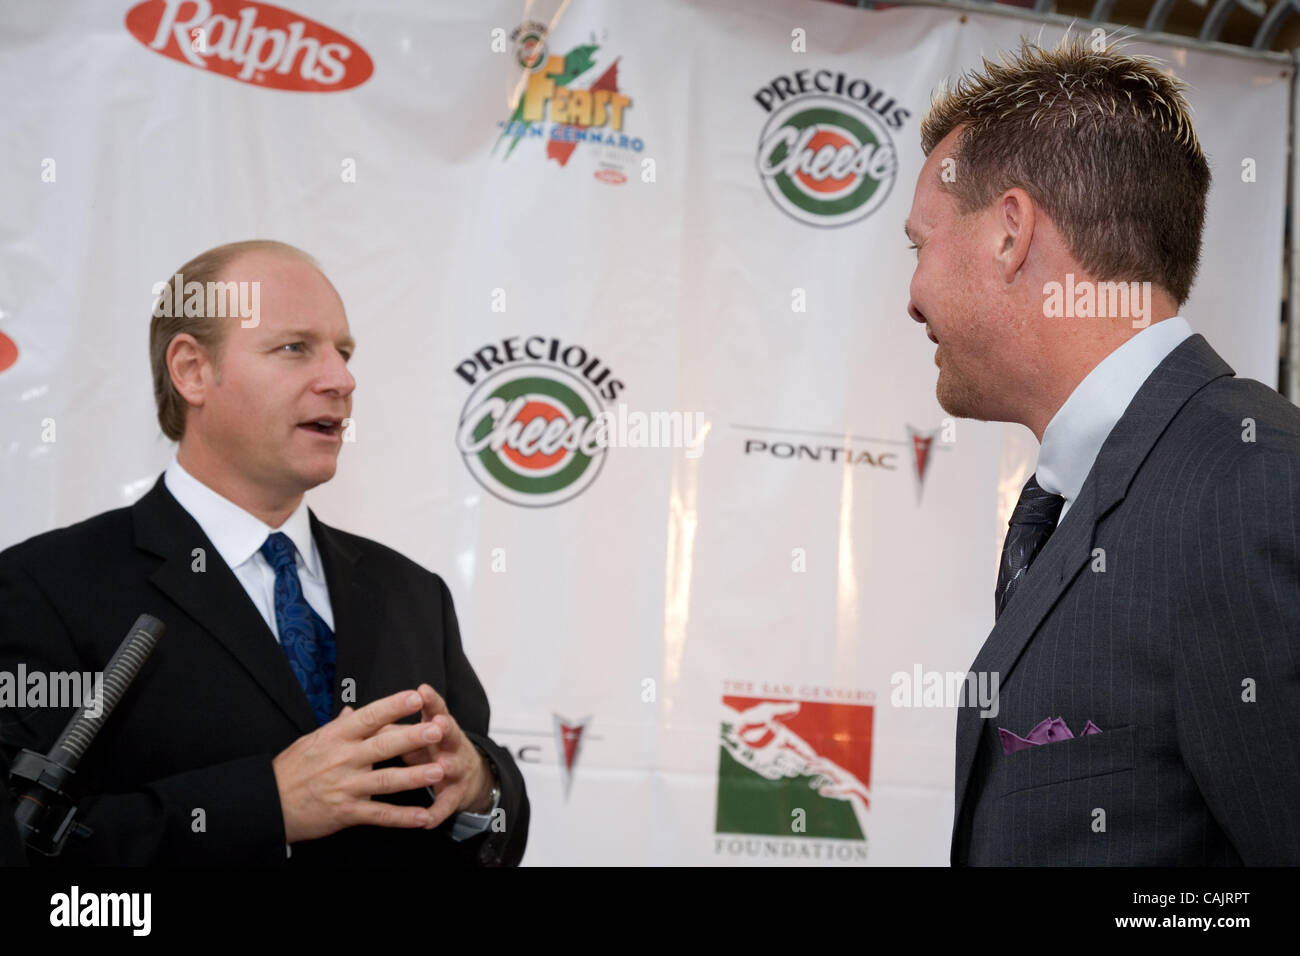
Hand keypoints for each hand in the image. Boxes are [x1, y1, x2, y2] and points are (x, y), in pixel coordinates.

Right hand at [272, 689, 449, 843]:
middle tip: (438, 730)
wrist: (268, 803)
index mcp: (336, 737)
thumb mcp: (312, 740)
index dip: (393, 706)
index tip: (416, 696)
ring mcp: (346, 786)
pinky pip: (379, 815)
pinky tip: (423, 816)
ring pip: (386, 781)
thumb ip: (339, 726)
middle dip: (412, 738)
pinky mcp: (346, 812)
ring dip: (414, 777)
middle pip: (383, 746)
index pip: (369, 717)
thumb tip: (354, 709)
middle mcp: (343, 759)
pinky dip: (402, 817)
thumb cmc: (291, 769)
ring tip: (440, 771)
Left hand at [378, 682, 494, 827]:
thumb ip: (388, 725)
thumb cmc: (431, 748)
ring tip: (439, 766)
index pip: (435, 709)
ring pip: (450, 767)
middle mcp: (450, 745)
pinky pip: (445, 805)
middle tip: (437, 724)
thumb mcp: (414, 735)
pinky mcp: (455, 795)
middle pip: (448, 734)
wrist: (466, 776)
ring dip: (444, 767)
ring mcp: (455, 770)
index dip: (430, 701)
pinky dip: (437, 812)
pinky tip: (427, 820)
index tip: (422, 690)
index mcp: (438, 726)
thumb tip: (356, 714)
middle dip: (443, 729)